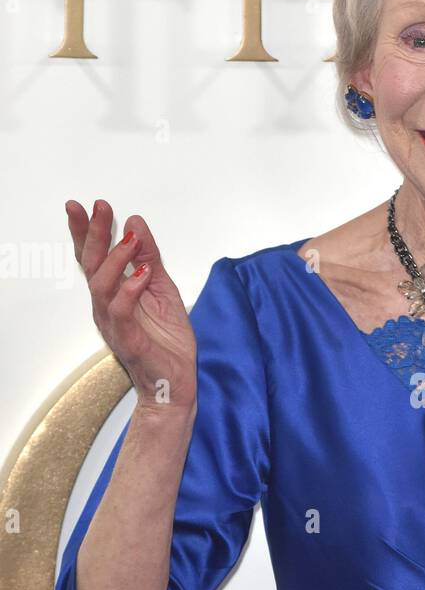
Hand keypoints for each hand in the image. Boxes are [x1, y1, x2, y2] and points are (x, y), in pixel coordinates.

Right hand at [65, 199, 196, 412]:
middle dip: (95, 233)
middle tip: (101, 207)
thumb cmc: (166, 342)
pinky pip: (120, 310)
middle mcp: (106, 305)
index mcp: (113, 293)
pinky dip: (129, 289)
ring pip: (101, 285)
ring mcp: (114, 322)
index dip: (86, 231)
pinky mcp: (127, 338)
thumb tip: (135, 224)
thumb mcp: (163, 288)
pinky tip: (143, 274)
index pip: (94, 257)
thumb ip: (150, 258)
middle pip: (92, 264)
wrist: (176, 383)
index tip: (83, 205)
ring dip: (116, 258)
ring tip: (131, 239)